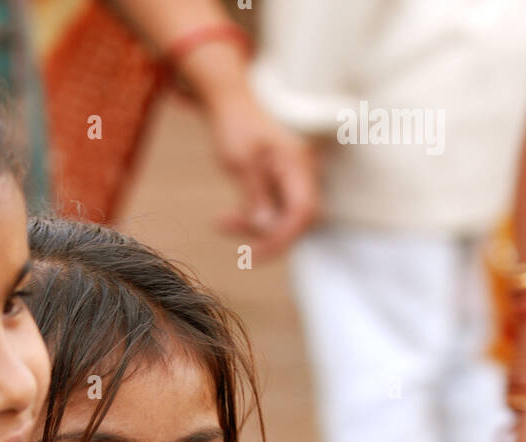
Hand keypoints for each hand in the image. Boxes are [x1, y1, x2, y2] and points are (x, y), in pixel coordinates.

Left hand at [208, 92, 318, 260]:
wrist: (231, 103)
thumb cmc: (235, 126)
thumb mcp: (240, 162)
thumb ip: (255, 194)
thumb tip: (265, 226)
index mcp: (298, 163)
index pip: (303, 211)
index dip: (283, 238)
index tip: (256, 254)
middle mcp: (302, 173)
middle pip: (295, 220)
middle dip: (265, 234)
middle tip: (230, 231)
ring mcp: (293, 179)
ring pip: (282, 218)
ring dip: (253, 227)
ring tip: (221, 223)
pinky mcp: (281, 184)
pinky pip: (272, 210)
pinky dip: (251, 218)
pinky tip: (226, 220)